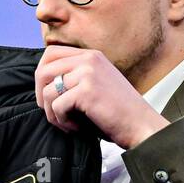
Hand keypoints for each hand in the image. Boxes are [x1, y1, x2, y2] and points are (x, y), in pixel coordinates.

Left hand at [35, 46, 168, 148]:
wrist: (142, 126)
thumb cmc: (119, 113)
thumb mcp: (97, 84)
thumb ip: (75, 77)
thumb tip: (43, 83)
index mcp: (92, 56)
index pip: (50, 54)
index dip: (42, 76)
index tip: (48, 96)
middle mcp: (89, 59)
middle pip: (43, 70)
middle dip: (42, 95)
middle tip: (53, 113)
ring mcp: (88, 73)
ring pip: (49, 92)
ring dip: (53, 114)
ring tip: (69, 124)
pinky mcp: (86, 91)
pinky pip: (57, 106)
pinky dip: (63, 122)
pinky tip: (78, 128)